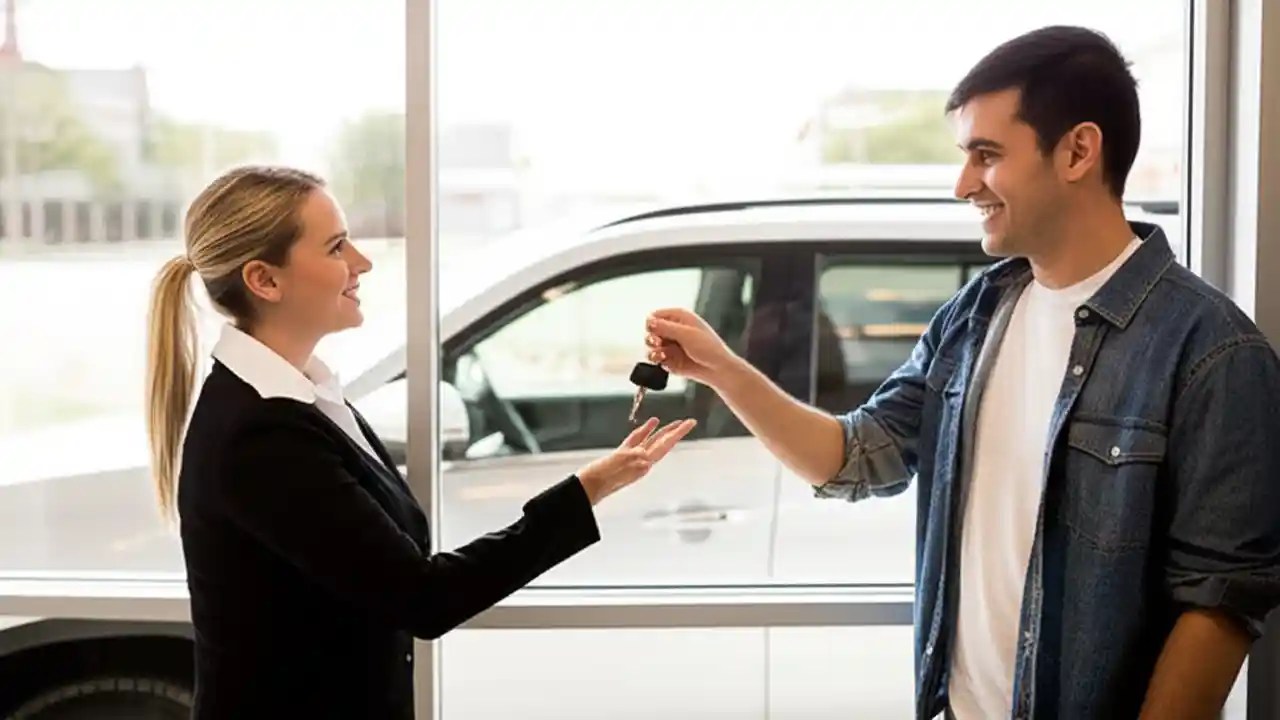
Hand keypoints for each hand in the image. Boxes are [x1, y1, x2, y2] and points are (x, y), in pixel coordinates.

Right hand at [576, 417, 696, 504]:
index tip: (690, 423)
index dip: (678, 433)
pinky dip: (645, 432)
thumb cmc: (600, 478)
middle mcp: (640, 461)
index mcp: (642, 463)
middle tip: (689, 422)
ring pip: (651, 441)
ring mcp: (631, 459)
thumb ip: (634, 459)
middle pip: (662, 443)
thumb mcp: (619, 467)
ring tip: (673, 423)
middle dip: (675, 432)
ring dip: (662, 431)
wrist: (587, 488)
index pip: (665, 444)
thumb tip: (646, 456)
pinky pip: (637, 441)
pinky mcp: (621, 456)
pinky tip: (649, 425)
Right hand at [645, 308, 740, 387]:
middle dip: (651, 338)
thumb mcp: (687, 334)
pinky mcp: (669, 359)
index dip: (652, 324)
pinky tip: (664, 361)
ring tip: (662, 355)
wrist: (717, 369)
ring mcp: (670, 345)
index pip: (655, 316)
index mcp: (678, 317)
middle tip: (658, 343)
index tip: (655, 331)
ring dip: (653, 351)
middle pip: (650, 331)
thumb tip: (648, 321)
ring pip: (650, 346)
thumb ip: (666, 327)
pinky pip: (655, 358)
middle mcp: (672, 329)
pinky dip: (657, 360)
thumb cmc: (708, 348)